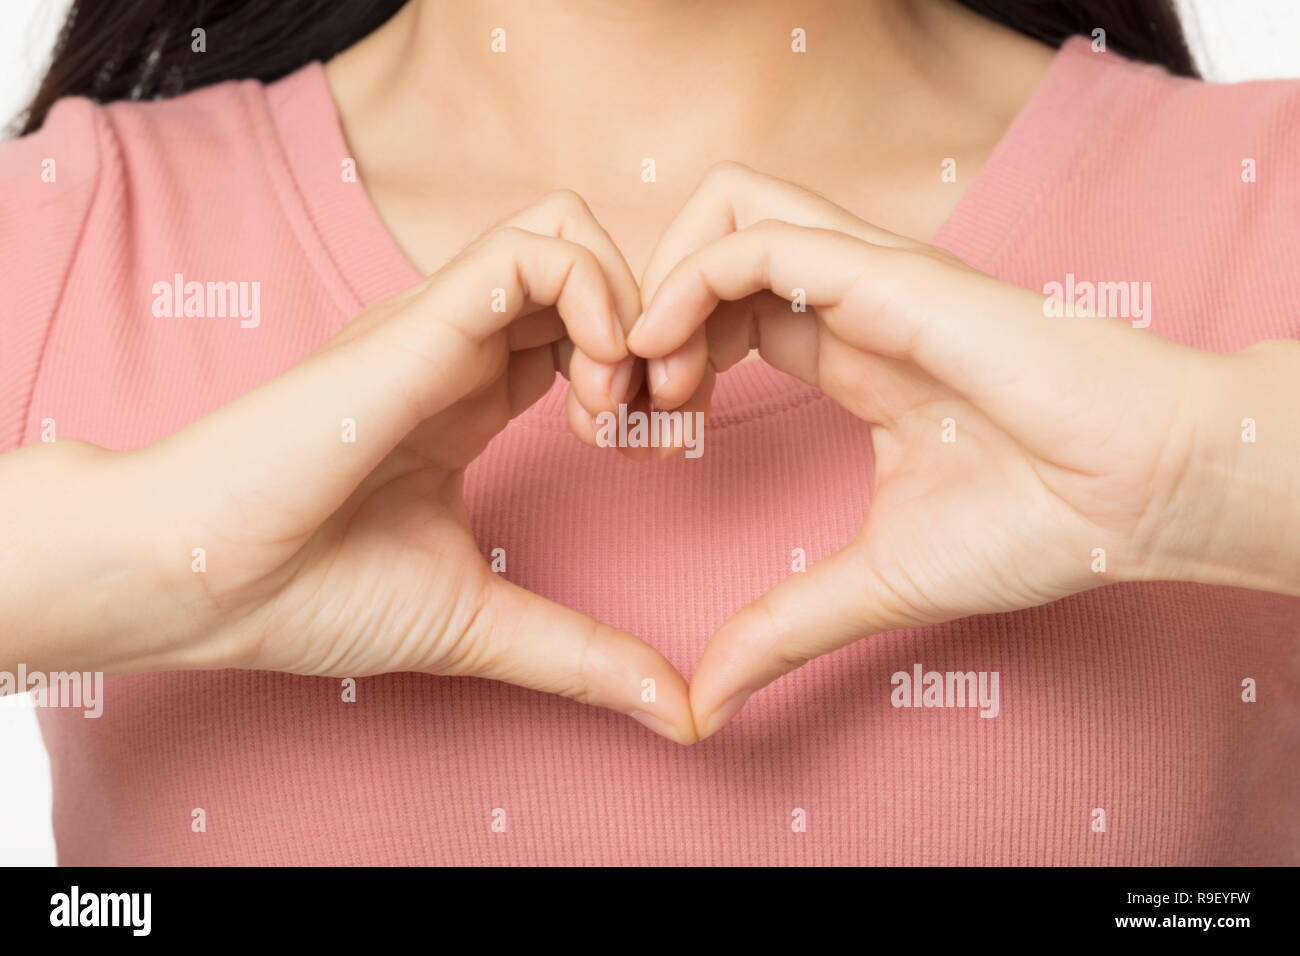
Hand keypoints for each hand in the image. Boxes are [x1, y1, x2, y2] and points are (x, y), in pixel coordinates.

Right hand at [136, 191, 693, 741]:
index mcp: (471, 395)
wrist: (197, 581)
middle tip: (658, 421)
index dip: (645, 375)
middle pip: (590, 266)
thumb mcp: (482, 622)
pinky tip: (591, 392)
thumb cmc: (312, 594)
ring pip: (568, 235)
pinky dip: (594, 302)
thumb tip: (677, 714)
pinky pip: (530, 251)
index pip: (585, 330)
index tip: (655, 451)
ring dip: (629, 311)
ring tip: (615, 410)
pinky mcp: (416, 322)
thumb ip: (582, 655)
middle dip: (657, 333)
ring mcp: (437, 325)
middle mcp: (459, 345)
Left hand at [631, 163, 1244, 738]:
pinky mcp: (891, 273)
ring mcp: (869, 277)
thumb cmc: (1039, 523)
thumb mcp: (873, 582)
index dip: (664, 365)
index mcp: (846, 351)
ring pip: (724, 213)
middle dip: (641, 319)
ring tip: (652, 384)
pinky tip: (671, 361)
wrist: (1142, 496)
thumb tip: (706, 706)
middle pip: (707, 249)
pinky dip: (691, 285)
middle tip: (625, 410)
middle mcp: (849, 300)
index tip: (644, 444)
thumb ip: (781, 629)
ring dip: (662, 291)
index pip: (723, 314)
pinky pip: (759, 237)